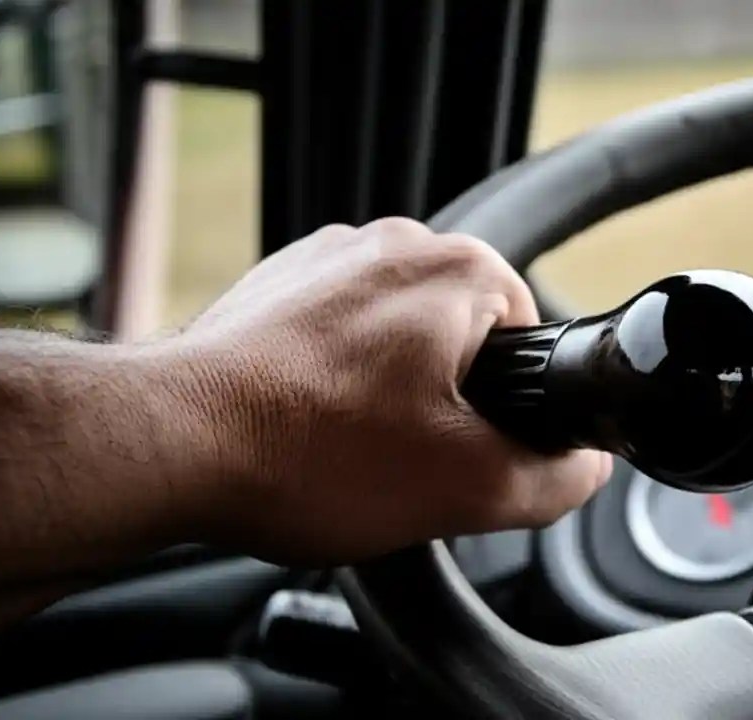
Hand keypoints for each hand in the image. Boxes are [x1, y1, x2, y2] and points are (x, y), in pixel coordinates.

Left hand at [168, 218, 611, 563]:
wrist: (169, 443)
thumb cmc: (307, 452)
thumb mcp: (468, 488)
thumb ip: (556, 478)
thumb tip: (583, 467)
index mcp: (457, 271)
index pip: (532, 337)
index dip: (511, 409)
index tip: (467, 450)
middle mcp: (392, 245)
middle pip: (464, 338)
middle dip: (446, 402)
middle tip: (404, 459)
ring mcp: (324, 260)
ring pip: (398, 340)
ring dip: (388, 394)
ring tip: (346, 447)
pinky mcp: (273, 287)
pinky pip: (336, 339)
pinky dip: (333, 383)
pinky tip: (306, 429)